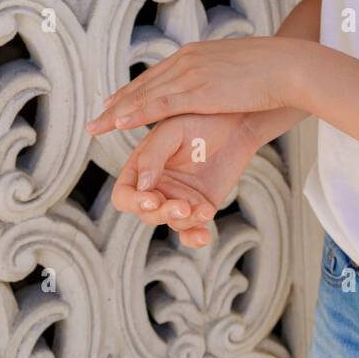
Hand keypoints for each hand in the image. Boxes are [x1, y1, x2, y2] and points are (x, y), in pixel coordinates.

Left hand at [86, 36, 302, 135]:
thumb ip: (218, 76)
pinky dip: (137, 113)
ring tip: (97, 126)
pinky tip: (120, 123)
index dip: (133, 92)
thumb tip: (217, 87)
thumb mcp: (236, 69)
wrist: (287, 66)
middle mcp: (187, 60)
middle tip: (96, 119)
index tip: (114, 104)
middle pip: (144, 85)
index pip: (156, 75)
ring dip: (118, 112)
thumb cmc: (271, 71)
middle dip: (118, 103)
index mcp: (195, 54)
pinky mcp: (199, 91)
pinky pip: (160, 104)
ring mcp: (191, 74)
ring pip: (145, 96)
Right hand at [111, 113, 260, 247]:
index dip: (133, 202)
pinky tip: (205, 235)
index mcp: (141, 168)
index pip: (123, 195)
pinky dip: (196, 237)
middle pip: (147, 214)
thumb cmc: (199, 119)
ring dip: (186, 221)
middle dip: (164, 213)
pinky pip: (192, 231)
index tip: (153, 199)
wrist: (235, 123)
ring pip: (172, 223)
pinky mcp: (200, 207)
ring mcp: (178, 199)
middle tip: (183, 206)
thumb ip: (152, 156)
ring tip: (204, 209)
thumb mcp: (171, 131)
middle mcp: (157, 187)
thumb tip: (142, 187)